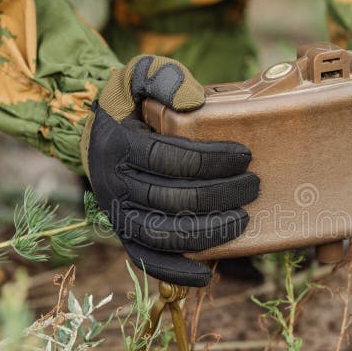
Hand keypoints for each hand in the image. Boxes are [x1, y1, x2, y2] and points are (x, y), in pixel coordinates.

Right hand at [81, 55, 258, 285]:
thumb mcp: (136, 76)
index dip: (211, 160)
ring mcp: (118, 215)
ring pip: (165, 233)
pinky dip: (177, 271)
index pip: (170, 158)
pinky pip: (148, 260)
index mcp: (118, 147)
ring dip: (208, 232)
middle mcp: (114, 185)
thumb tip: (191, 99)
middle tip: (255, 185)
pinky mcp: (124, 235)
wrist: (96, 135)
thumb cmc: (127, 105)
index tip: (246, 155)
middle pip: (173, 198)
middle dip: (221, 194)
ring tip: (243, 219)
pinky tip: (209, 274)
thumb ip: (159, 76)